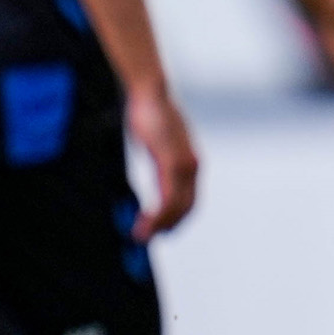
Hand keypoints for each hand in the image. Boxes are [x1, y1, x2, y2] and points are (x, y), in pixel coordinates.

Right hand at [124, 85, 199, 238]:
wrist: (151, 95)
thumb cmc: (149, 119)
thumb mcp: (155, 149)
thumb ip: (158, 169)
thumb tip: (152, 188)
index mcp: (189, 164)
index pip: (189, 200)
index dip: (176, 219)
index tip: (161, 232)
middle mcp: (192, 166)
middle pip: (186, 207)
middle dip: (168, 227)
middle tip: (145, 239)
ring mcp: (185, 165)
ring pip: (178, 206)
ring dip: (160, 225)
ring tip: (141, 237)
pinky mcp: (173, 162)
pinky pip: (169, 196)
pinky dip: (158, 214)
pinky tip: (145, 223)